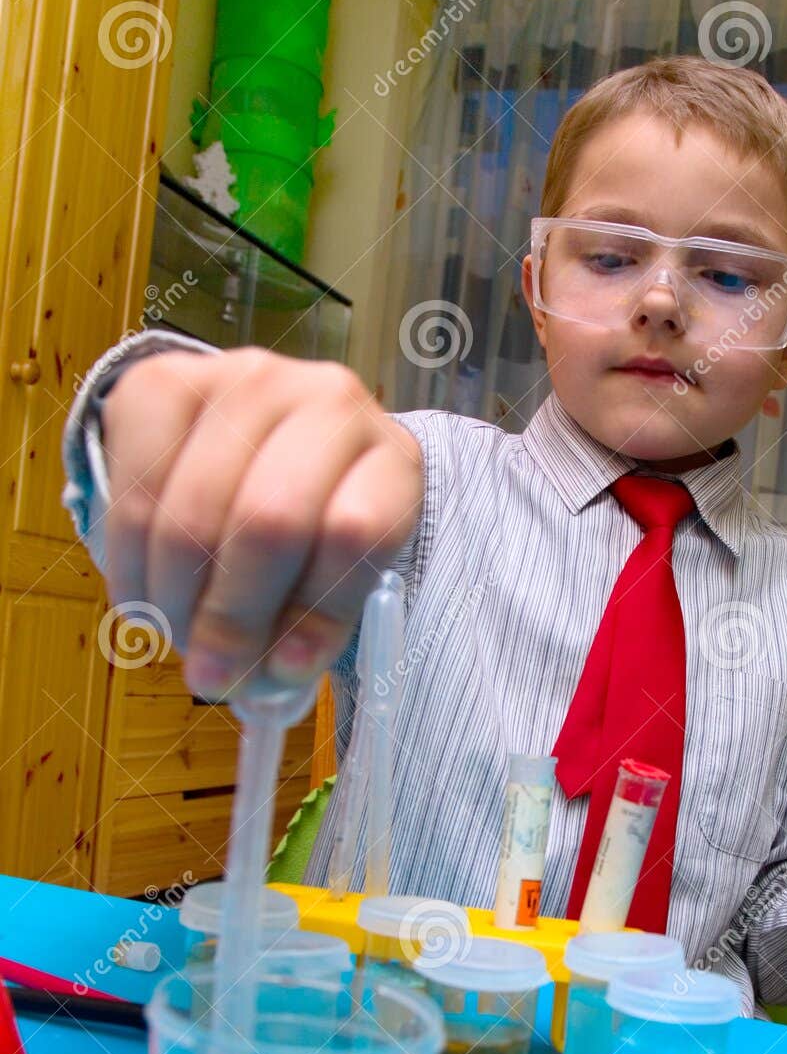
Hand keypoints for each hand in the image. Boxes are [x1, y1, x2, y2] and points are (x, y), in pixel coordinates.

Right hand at [101, 347, 423, 698]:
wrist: (255, 441)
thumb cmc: (311, 525)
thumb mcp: (334, 574)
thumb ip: (312, 623)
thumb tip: (270, 674)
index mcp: (390, 459)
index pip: (357, 534)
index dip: (318, 613)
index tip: (285, 670)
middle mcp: (327, 401)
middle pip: (271, 522)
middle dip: (233, 617)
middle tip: (212, 675)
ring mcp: (244, 378)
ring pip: (196, 509)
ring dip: (175, 596)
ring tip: (177, 636)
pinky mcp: (165, 379)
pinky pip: (135, 483)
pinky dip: (130, 558)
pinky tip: (143, 593)